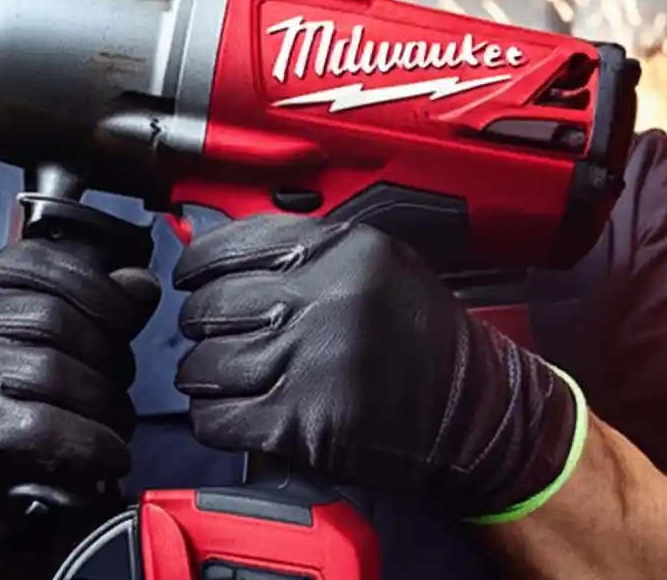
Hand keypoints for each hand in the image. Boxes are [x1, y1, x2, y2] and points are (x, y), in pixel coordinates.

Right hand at [0, 237, 159, 564]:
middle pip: (54, 319)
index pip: (46, 264)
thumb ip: (94, 306)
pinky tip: (109, 455)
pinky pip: (47, 427)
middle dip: (107, 356)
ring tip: (117, 423)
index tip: (127, 321)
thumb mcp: (50, 342)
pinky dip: (92, 444)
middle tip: (121, 386)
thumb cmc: (11, 401)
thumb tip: (142, 283)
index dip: (102, 291)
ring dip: (105, 404)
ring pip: (53, 372)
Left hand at [172, 214, 584, 518]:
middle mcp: (324, 297)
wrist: (476, 412)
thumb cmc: (427, 341)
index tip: (190, 280)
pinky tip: (230, 415)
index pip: (231, 246)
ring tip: (220, 381)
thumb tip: (228, 253)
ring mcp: (312, 360)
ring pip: (206, 366)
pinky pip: (220, 418)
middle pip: (212, 306)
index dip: (197, 267)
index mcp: (341, 250)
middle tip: (210, 336)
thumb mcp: (380, 266)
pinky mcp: (303, 420)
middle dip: (199, 326)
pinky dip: (214, 420)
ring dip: (203, 378)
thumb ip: (309, 254)